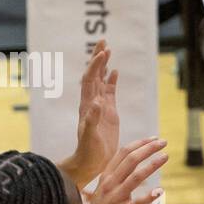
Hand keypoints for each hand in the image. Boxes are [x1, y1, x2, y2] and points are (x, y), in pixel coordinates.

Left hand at [61, 40, 119, 189]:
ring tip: (108, 49)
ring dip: (103, 65)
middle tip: (102, 41)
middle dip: (97, 58)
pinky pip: (109, 91)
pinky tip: (115, 72)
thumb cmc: (89, 152)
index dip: (96, 66)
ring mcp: (100, 106)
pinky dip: (112, 80)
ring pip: (101, 80)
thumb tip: (96, 103)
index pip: (90, 80)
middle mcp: (92, 102)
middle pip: (93, 75)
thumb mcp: (90, 137)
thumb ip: (92, 120)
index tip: (103, 52)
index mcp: (87, 105)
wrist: (90, 162)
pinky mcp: (108, 112)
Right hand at [85, 137, 168, 203]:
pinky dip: (150, 196)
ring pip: (136, 176)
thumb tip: (132, 157)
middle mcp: (110, 184)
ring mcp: (116, 197)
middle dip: (148, 148)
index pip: (123, 153)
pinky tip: (160, 191)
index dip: (140, 143)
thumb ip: (117, 173)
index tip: (154, 138)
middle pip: (131, 160)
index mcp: (106, 176)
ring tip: (165, 156)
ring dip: (152, 165)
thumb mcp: (105, 188)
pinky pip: (138, 202)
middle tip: (163, 142)